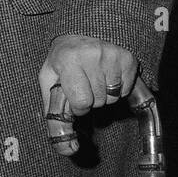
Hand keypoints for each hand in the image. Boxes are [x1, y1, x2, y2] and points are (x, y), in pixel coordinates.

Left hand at [39, 34, 137, 151]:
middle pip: (99, 101)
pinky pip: (126, 89)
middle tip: (84, 84)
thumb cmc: (63, 57)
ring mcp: (112, 55)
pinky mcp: (128, 58)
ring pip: (113, 97)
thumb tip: (64, 146)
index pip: (81, 102)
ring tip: (95, 78)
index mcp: (68, 59)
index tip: (75, 97)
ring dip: (105, 94)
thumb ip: (51, 107)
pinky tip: (107, 74)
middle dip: (91, 99)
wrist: (82, 30)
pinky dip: (118, 88)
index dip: (78, 106)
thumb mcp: (49, 76)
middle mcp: (91, 55)